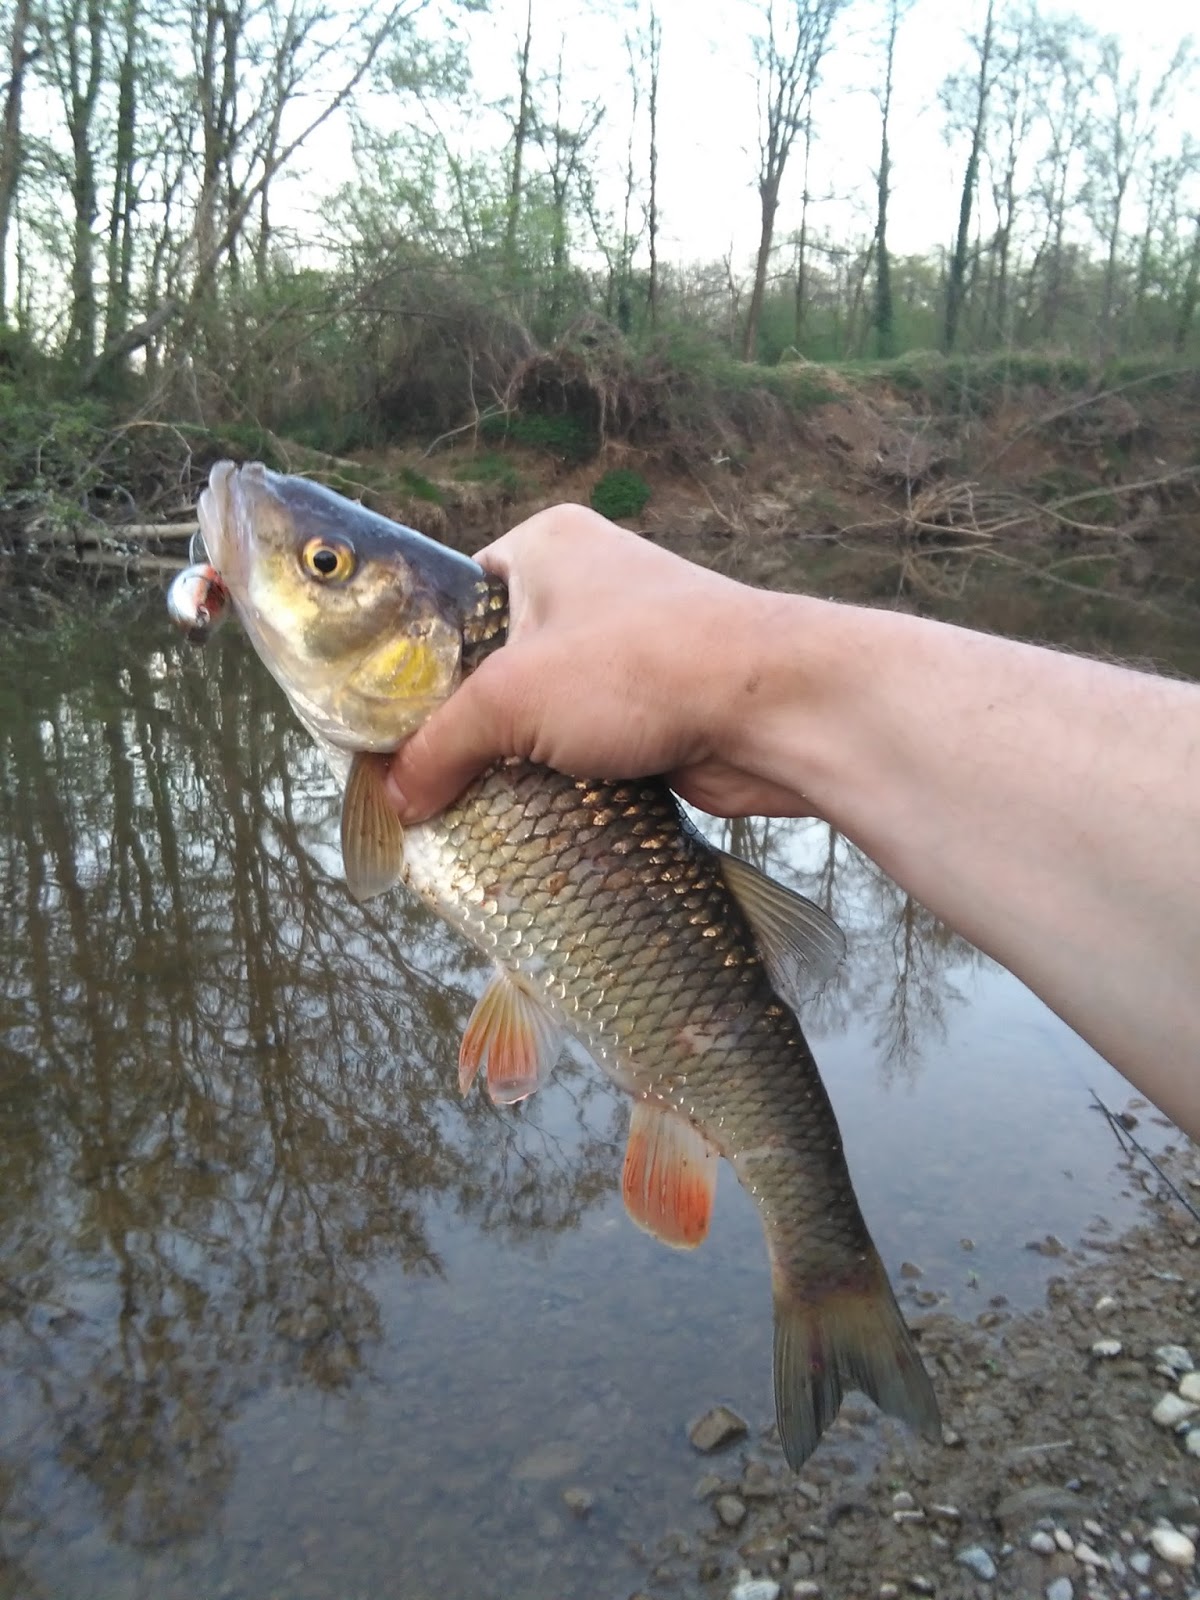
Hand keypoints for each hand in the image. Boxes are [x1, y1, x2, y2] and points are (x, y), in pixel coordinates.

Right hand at [384, 504, 811, 820]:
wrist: (773, 710)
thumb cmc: (637, 668)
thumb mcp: (512, 700)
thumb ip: (441, 746)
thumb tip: (394, 800)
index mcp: (544, 546)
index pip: (453, 598)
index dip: (416, 660)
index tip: (384, 719)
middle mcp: (586, 587)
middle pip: (494, 663)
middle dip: (466, 721)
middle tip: (419, 773)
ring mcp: (625, 649)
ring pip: (543, 711)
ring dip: (517, 757)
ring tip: (466, 802)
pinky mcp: (654, 706)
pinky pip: (585, 744)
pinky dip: (563, 777)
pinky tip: (531, 814)